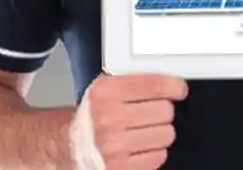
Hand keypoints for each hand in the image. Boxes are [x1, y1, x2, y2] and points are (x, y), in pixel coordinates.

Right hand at [67, 72, 187, 168]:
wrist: (64, 146)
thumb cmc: (89, 117)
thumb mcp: (104, 90)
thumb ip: (135, 82)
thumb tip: (170, 82)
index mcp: (105, 94)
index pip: (155, 85)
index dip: (173, 87)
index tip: (178, 90)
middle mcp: (109, 120)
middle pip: (165, 111)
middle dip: (162, 112)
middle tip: (150, 114)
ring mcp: (115, 147)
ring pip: (166, 134)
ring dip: (159, 133)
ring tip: (143, 131)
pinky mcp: (121, 168)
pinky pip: (159, 156)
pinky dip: (154, 152)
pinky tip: (139, 147)